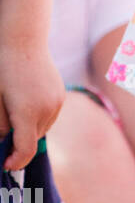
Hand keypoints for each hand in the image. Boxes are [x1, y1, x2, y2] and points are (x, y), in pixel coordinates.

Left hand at [0, 45, 65, 169]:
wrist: (23, 40)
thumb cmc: (3, 69)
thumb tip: (4, 141)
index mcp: (28, 113)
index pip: (26, 151)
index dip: (15, 162)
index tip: (5, 162)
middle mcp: (47, 109)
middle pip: (34, 141)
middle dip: (19, 143)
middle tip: (5, 132)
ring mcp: (57, 101)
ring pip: (43, 129)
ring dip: (29, 130)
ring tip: (15, 112)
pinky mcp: (61, 94)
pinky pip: (50, 116)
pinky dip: (38, 118)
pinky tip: (27, 102)